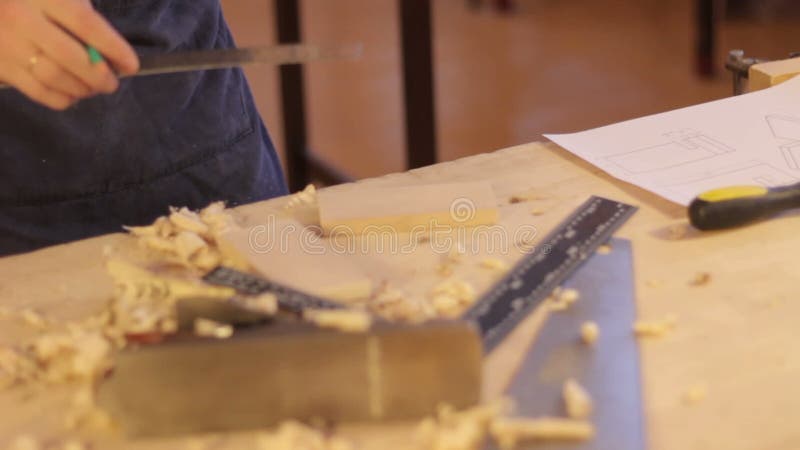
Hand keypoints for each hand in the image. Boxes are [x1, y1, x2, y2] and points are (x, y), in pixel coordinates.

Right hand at [0, 0, 139, 109]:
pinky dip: (61, 98)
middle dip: (99, 76)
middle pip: (70, 57)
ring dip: (82, 89)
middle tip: (112, 83)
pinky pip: (36, 91)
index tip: (131, 66)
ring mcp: (7, 44)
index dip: (114, 48)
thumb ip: (81, 14)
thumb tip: (109, 53)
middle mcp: (22, 19)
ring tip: (93, 88)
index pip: (86, 25)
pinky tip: (72, 94)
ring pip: (53, 77)